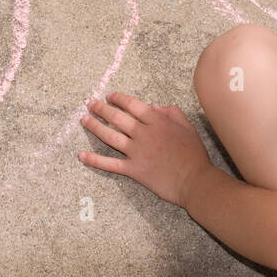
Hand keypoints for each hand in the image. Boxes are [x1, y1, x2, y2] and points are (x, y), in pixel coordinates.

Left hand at [78, 91, 211, 206]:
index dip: (118, 98)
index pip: (132, 104)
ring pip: (110, 136)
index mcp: (157, 121)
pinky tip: (82, 155)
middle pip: (117, 117)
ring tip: (83, 119)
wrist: (195, 180)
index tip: (109, 96)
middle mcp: (144, 134)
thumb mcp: (188, 127)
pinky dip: (94, 160)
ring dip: (94, 126)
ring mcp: (137, 152)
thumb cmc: (194, 154)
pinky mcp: (133, 169)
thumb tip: (155, 106)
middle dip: (101, 108)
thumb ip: (172, 113)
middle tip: (90, 103)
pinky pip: (110, 163)